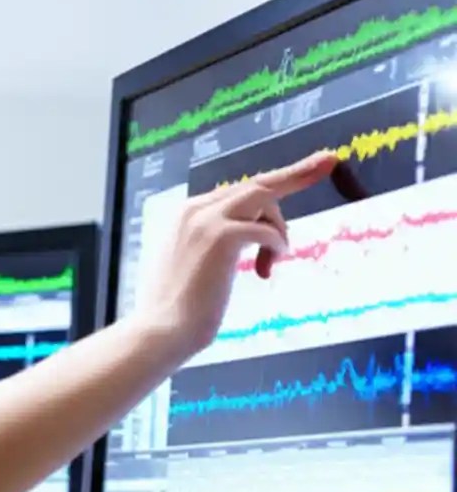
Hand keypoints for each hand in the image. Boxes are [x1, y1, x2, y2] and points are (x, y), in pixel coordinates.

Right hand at [141, 150, 340, 357]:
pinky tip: (266, 268)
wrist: (162, 330)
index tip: (311, 163)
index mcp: (186, 213)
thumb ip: (213, 240)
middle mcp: (195, 209)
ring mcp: (206, 220)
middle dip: (296, 175)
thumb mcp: (194, 262)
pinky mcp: (221, 237)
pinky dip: (275, 246)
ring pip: (263, 198)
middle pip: (256, 185)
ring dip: (278, 229)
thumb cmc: (179, 307)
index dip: (276, 177)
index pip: (237, 189)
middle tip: (329, 160)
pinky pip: (266, 230)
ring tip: (271, 260)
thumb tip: (246, 234)